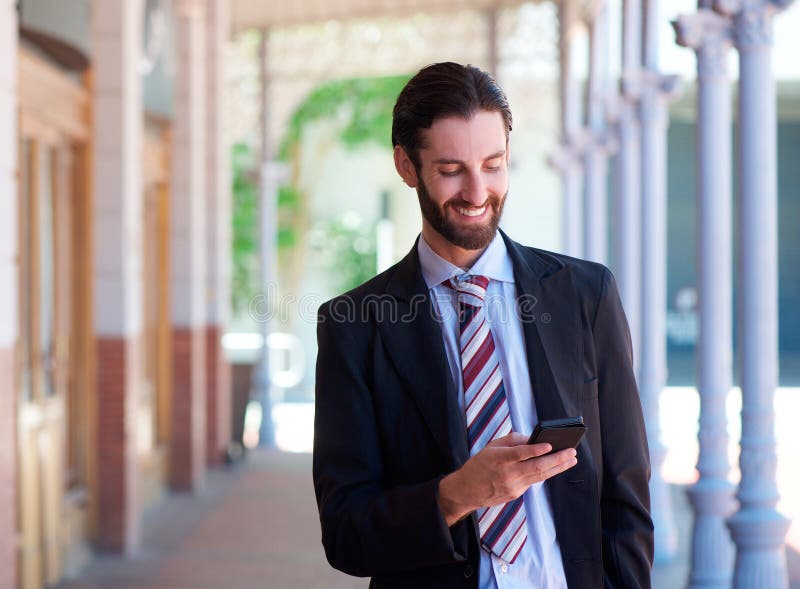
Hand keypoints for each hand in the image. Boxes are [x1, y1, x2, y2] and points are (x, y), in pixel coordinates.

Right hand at [437, 433, 577, 526]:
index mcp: (499, 459)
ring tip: (571, 459)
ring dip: (558, 467)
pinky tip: (556, 467)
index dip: (535, 450)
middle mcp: (507, 474)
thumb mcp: (491, 447)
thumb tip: (533, 439)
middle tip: (572, 452)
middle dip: (557, 460)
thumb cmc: (479, 464)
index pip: (520, 454)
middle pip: (536, 467)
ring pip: (540, 476)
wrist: (467, 490)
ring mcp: (513, 486)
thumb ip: (512, 441)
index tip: (549, 445)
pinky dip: (545, 473)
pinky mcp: (516, 494)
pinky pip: (533, 481)